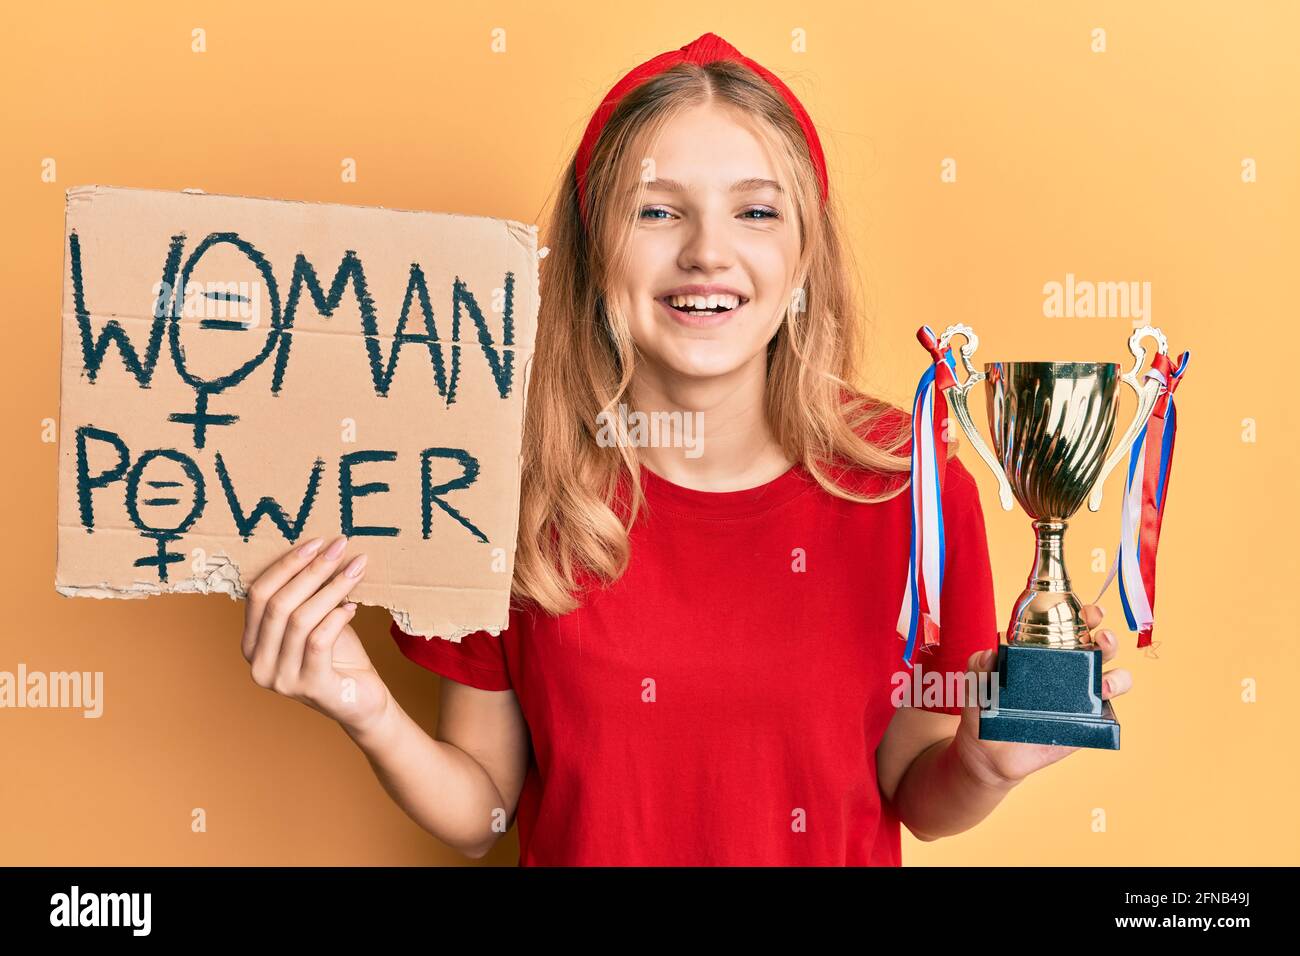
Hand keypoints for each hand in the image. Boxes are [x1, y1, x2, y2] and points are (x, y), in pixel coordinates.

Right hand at [242, 535, 392, 736]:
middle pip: (278, 605)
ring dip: (331, 588)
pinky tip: (353, 606)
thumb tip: (320, 550)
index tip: (315, 542)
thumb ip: (307, 596)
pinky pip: (318, 642)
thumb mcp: (316, 621)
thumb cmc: (338, 657)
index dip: (285, 565)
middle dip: (311, 571)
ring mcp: (282, 680)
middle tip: (338, 547)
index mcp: (252, 644)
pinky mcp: (311, 688)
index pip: (257, 596)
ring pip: (300, 620)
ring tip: (355, 569)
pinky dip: (336, 618)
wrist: (361, 701)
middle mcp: (259, 665)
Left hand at [953, 604, 1131, 788]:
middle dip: (1108, 640)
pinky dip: (1111, 709)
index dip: (1087, 615)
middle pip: (1100, 649)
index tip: (1091, 611)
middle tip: (1100, 639)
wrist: (988, 752)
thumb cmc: (985, 707)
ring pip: (1114, 679)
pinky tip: (1100, 706)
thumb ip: (979, 666)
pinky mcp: (1084, 724)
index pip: (1072, 627)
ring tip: (1104, 682)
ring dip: (1118, 676)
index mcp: (1046, 653)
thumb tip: (989, 655)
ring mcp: (1079, 697)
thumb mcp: (977, 681)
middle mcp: (1068, 671)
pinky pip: (1108, 714)